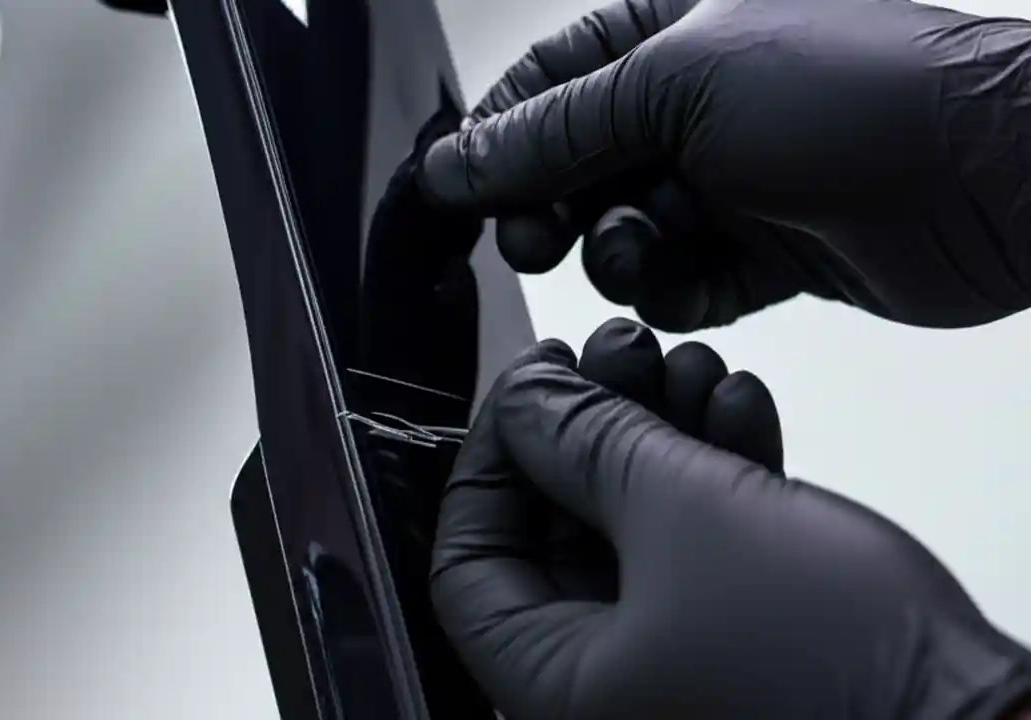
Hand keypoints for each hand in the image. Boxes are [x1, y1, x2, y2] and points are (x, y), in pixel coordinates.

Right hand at [419, 0, 1030, 331]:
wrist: (991, 174)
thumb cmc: (853, 91)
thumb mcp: (675, 85)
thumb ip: (552, 131)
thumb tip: (454, 160)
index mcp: (667, 31)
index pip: (543, 83)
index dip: (492, 138)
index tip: (453, 191)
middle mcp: (693, 103)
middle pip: (570, 167)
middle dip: (544, 207)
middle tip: (533, 237)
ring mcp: (728, 179)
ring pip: (619, 234)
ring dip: (615, 252)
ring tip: (639, 247)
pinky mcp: (761, 250)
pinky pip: (679, 283)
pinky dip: (671, 290)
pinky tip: (688, 277)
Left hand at [431, 318, 1030, 718]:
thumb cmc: (835, 661)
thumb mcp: (686, 514)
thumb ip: (585, 442)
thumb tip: (523, 396)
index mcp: (555, 690)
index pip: (468, 562)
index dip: (489, 461)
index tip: (528, 386)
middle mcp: (605, 690)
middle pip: (554, 535)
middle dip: (590, 430)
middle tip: (618, 350)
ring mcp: (677, 668)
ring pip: (632, 532)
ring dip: (658, 438)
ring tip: (690, 364)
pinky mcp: (742, 645)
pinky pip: (696, 551)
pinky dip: (711, 479)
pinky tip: (739, 409)